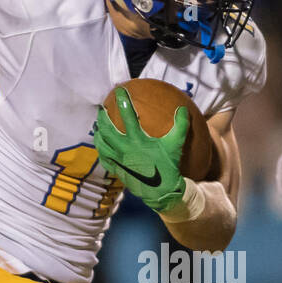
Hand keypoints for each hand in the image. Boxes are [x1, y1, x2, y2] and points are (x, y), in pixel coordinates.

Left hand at [93, 87, 188, 212]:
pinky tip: (101, 144)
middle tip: (102, 108)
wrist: (161, 191)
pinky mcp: (117, 170)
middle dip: (103, 116)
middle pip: (107, 129)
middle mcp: (125, 149)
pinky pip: (104, 157)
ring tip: (98, 124)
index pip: (127, 115)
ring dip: (99, 132)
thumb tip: (183, 108)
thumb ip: (180, 125)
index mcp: (138, 140)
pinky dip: (101, 149)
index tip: (119, 90)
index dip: (123, 100)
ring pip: (102, 143)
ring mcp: (119, 160)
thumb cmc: (169, 166)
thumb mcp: (176, 144)